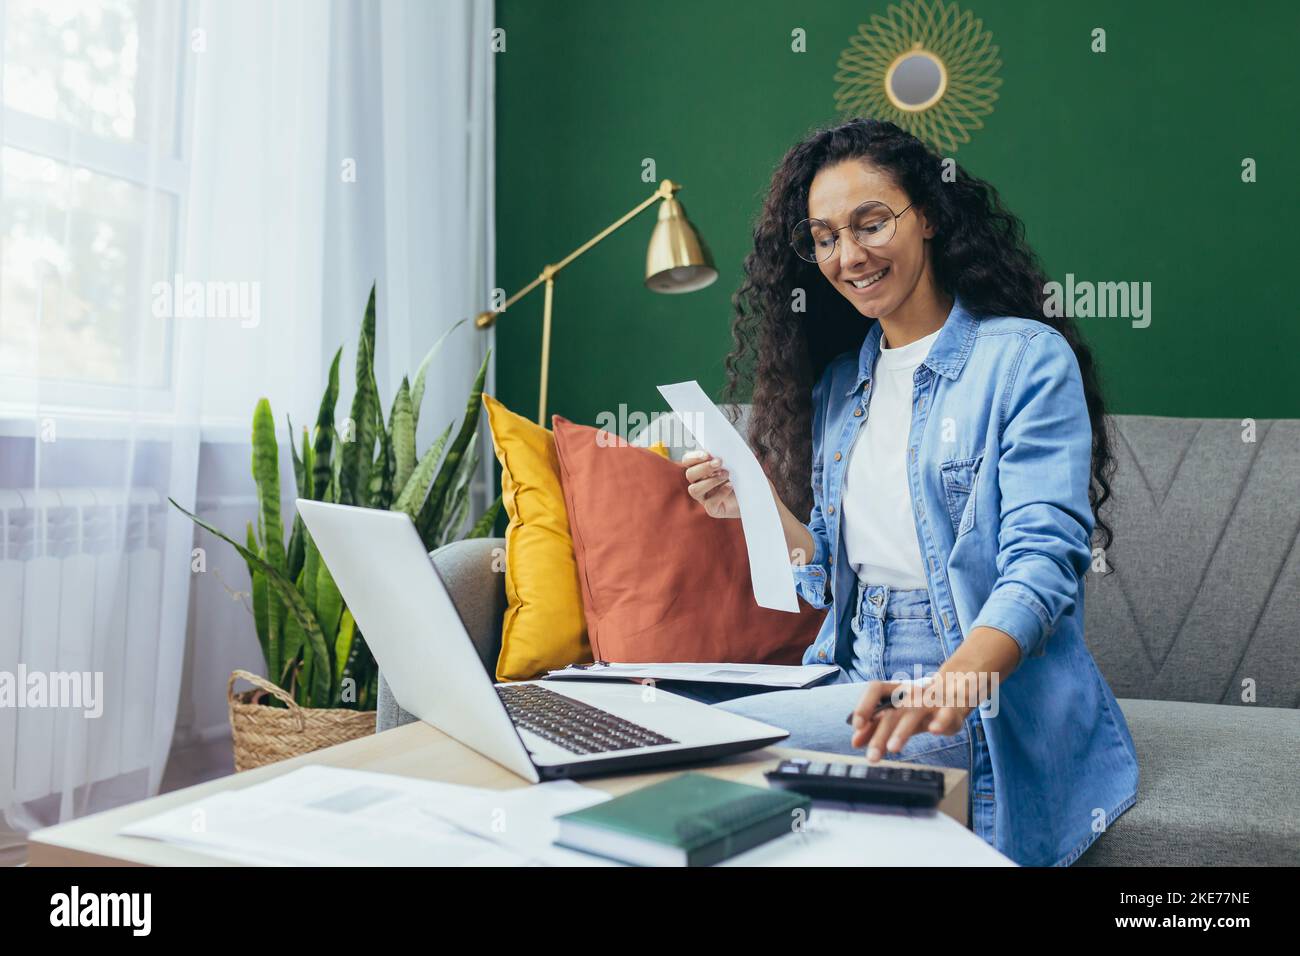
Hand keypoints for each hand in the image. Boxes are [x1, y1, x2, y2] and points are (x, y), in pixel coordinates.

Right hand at [682, 448, 738, 518]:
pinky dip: (720, 493)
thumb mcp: (735, 462)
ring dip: (710, 481)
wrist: (755, 494)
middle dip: (704, 468)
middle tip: (720, 462)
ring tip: (726, 475)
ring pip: (694, 490)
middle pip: (690, 474)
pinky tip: (731, 486)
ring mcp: (705, 498)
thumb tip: (717, 451)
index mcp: (701, 469)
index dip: (694, 457)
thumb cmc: (743, 476)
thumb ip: (724, 456)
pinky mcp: (713, 509)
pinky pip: (710, 504)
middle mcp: (699, 483)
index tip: (707, 454)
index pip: (687, 461)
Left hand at [849, 675, 975, 761]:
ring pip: (915, 711)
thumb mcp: (898, 715)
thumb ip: (876, 728)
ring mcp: (931, 700)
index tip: (856, 726)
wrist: (955, 691)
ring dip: (902, 730)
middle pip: (893, 711)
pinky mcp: (951, 709)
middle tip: (872, 756)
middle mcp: (911, 693)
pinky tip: (933, 731)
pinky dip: (940, 721)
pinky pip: (946, 713)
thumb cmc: (920, 705)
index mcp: (896, 691)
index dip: (864, 705)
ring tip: (893, 748)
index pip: (875, 689)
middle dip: (880, 734)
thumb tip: (855, 742)